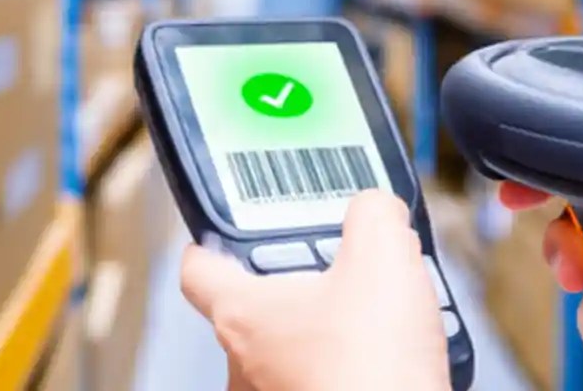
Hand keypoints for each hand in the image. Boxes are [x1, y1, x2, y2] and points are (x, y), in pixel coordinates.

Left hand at [181, 189, 450, 390]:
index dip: (210, 245)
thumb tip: (375, 210)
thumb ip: (371, 213)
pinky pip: (316, 385)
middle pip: (252, 311)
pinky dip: (343, 372)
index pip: (198, 270)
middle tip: (336, 270)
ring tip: (373, 321)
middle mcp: (244, 366)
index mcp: (242, 314)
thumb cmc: (372, 363)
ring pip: (286, 354)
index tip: (226, 236)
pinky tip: (383, 363)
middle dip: (295, 288)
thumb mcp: (383, 254)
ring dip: (322, 335)